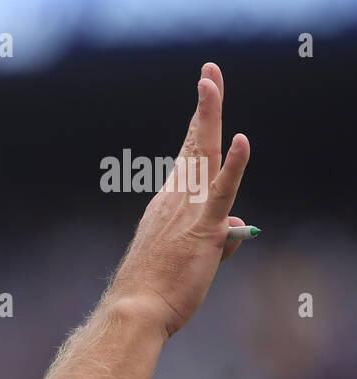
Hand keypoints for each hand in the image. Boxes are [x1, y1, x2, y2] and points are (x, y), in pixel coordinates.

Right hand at [105, 62, 250, 338]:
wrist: (137, 308)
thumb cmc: (157, 290)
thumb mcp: (192, 259)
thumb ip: (218, 239)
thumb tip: (241, 228)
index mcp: (169, 203)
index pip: (188, 156)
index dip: (198, 123)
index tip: (205, 93)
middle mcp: (175, 197)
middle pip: (195, 143)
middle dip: (205, 103)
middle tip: (210, 70)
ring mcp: (188, 209)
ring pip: (204, 155)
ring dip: (208, 115)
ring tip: (210, 82)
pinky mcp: (204, 227)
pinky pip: (222, 191)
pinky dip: (234, 165)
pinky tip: (242, 140)